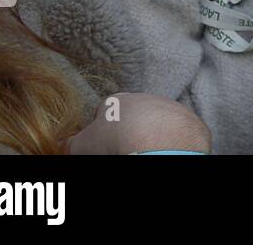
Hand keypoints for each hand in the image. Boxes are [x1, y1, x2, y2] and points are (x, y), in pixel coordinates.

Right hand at [65, 93, 210, 153]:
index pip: (106, 113)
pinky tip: (166, 153)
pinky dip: (174, 143)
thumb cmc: (116, 139)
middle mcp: (146, 99)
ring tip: (147, 153)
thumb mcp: (83, 144)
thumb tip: (60, 145)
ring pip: (160, 123)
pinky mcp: (192, 123)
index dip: (103, 131)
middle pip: (135, 116)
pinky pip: (181, 133)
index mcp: (117, 101)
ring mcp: (171, 108)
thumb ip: (70, 143)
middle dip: (130, 131)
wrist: (158, 141)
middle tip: (125, 150)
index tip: (104, 145)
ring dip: (154, 135)